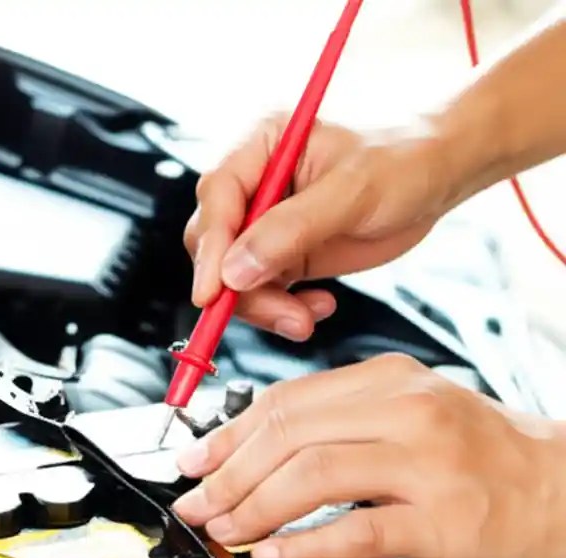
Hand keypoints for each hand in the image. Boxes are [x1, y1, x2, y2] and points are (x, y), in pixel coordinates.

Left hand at [170, 354, 565, 557]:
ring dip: (252, 507)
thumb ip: (343, 421)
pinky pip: (357, 531)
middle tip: (196, 502)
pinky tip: (274, 556)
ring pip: (311, 475)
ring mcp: (426, 464)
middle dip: (226, 473)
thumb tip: (258, 449)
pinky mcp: (444, 519)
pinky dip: (304, 546)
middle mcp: (406, 411)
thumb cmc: (490, 456)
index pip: (285, 400)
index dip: (227, 433)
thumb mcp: (415, 413)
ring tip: (223, 530)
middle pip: (286, 433)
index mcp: (390, 380)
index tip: (194, 458)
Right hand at [185, 116, 458, 341]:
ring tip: (305, 319)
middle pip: (215, 242)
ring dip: (264, 305)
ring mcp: (265, 222)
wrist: (439, 175)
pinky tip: (317, 306)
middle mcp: (253, 183)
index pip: (216, 197)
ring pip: (233, 275)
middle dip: (238, 286)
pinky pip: (261, 290)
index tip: (213, 292)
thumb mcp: (351, 192)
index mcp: (260, 146)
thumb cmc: (403, 161)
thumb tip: (234, 272)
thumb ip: (290, 230)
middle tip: (279, 314)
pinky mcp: (281, 252)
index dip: (210, 247)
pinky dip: (282, 309)